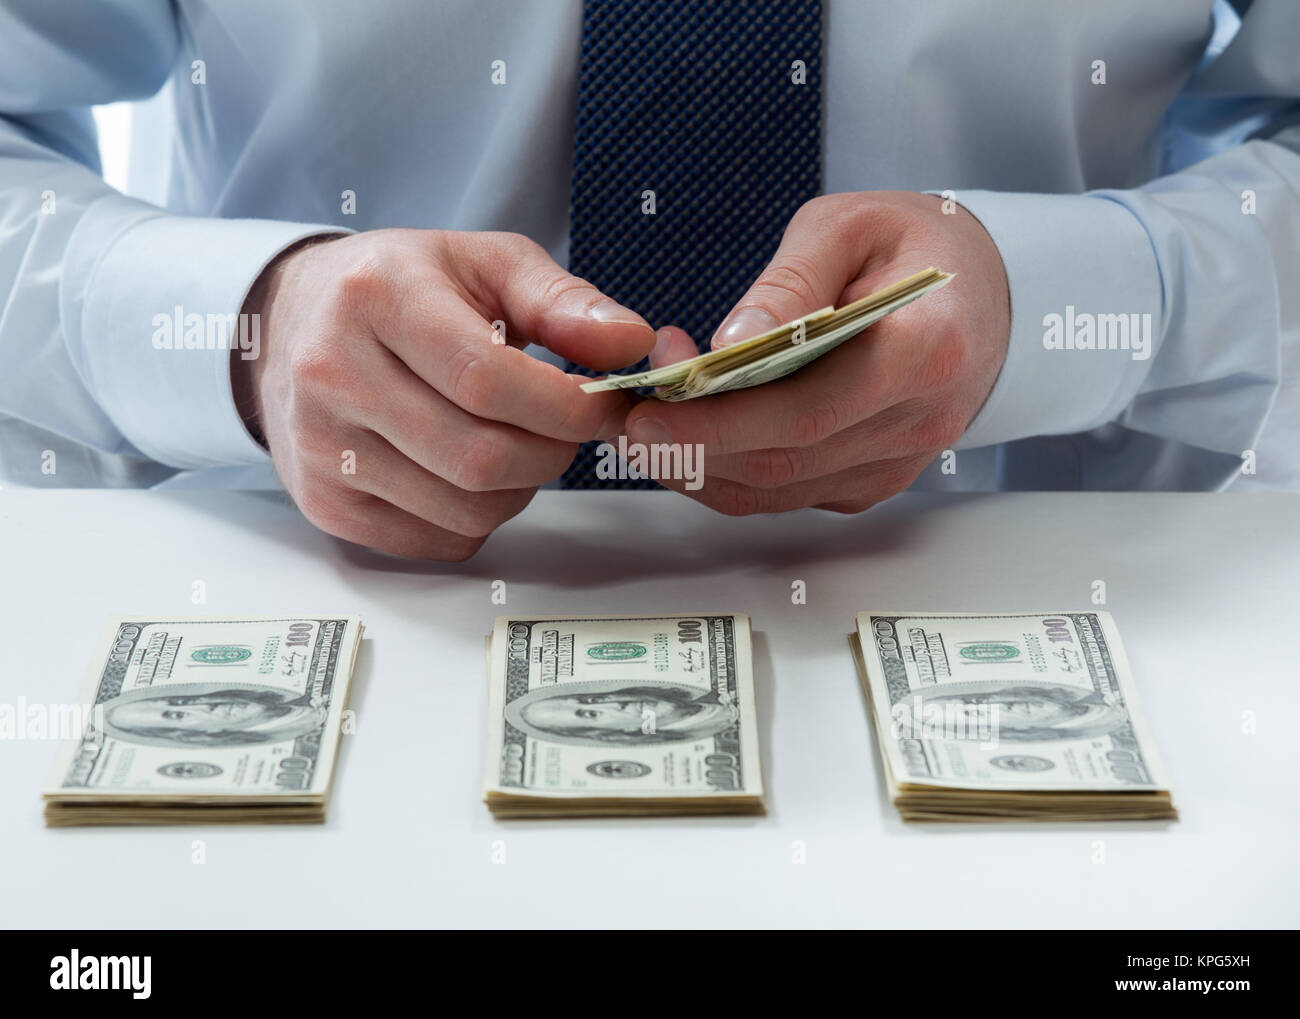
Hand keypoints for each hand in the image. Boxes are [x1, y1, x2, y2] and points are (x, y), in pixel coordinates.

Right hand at [235, 229, 653, 557]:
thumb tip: (629, 343)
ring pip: (465, 510)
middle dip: (551, 454)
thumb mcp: (484, 263)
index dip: (565, 407)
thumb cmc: (404, 289)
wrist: (293, 325)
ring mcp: (321, 447)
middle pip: (479, 457)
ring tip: (517, 442)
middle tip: (566, 428)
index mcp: (376, 298)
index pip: (485, 379)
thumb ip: (562, 301)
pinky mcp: (325, 503)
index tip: (602, 404)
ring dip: (520, 489)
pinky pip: (437, 541)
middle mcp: (332, 374)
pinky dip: (479, 518)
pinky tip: (471, 471)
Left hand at [624, 191, 1009, 513]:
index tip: (651, 413)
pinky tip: (688, 435)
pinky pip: (785, 495)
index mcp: (926, 350)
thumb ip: (791, 282)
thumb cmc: (918, 249)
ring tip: (644, 418)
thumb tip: (729, 342)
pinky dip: (726, 472)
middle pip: (784, 460)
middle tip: (624, 416)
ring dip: (697, 463)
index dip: (722, 422)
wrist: (985, 297)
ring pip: (776, 490)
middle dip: (689, 445)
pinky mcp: (870, 483)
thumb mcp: (852, 226)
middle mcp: (916, 423)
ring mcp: (894, 464)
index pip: (812, 409)